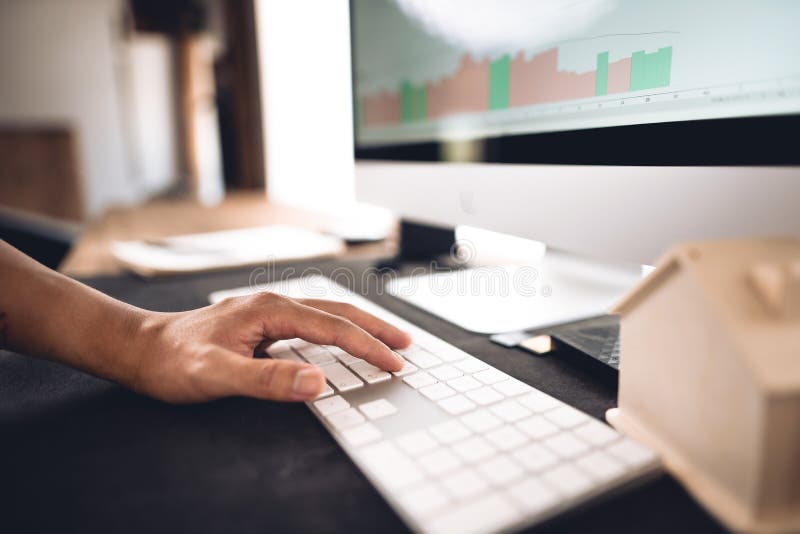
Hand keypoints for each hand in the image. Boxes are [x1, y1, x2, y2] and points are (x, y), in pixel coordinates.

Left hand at [127, 292, 411, 402]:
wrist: (141, 349)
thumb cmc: (173, 361)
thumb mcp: (216, 375)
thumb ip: (268, 379)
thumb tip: (319, 382)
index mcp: (271, 311)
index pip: (333, 328)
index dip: (368, 346)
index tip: (395, 365)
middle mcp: (274, 304)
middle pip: (337, 312)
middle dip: (375, 328)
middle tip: (406, 345)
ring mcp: (267, 312)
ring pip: (325, 315)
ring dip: (358, 326)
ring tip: (384, 340)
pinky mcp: (261, 323)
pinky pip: (310, 324)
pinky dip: (335, 332)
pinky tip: (338, 342)